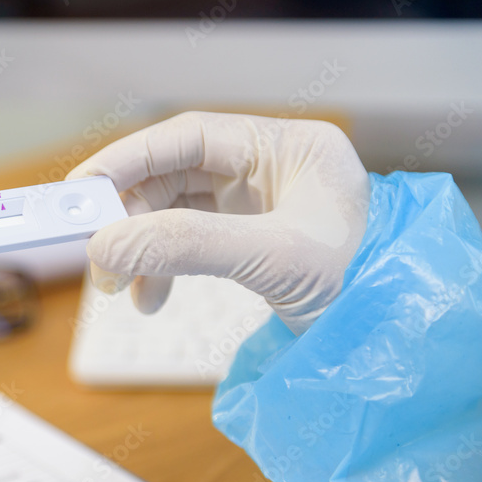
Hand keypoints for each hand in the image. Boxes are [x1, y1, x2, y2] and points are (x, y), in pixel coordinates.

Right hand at [67, 111, 369, 334]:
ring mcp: (258, 206)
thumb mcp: (274, 259)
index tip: (81, 191)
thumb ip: (188, 245)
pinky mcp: (248, 241)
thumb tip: (106, 246)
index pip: (190, 137)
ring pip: (173, 213)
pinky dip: (160, 269)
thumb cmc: (365, 288)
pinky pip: (186, 244)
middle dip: (131, 218)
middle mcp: (270, 169)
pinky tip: (150, 297)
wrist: (400, 344)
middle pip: (172, 177)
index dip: (128, 160)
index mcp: (288, 148)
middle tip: (99, 258)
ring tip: (120, 287)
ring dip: (140, 249)